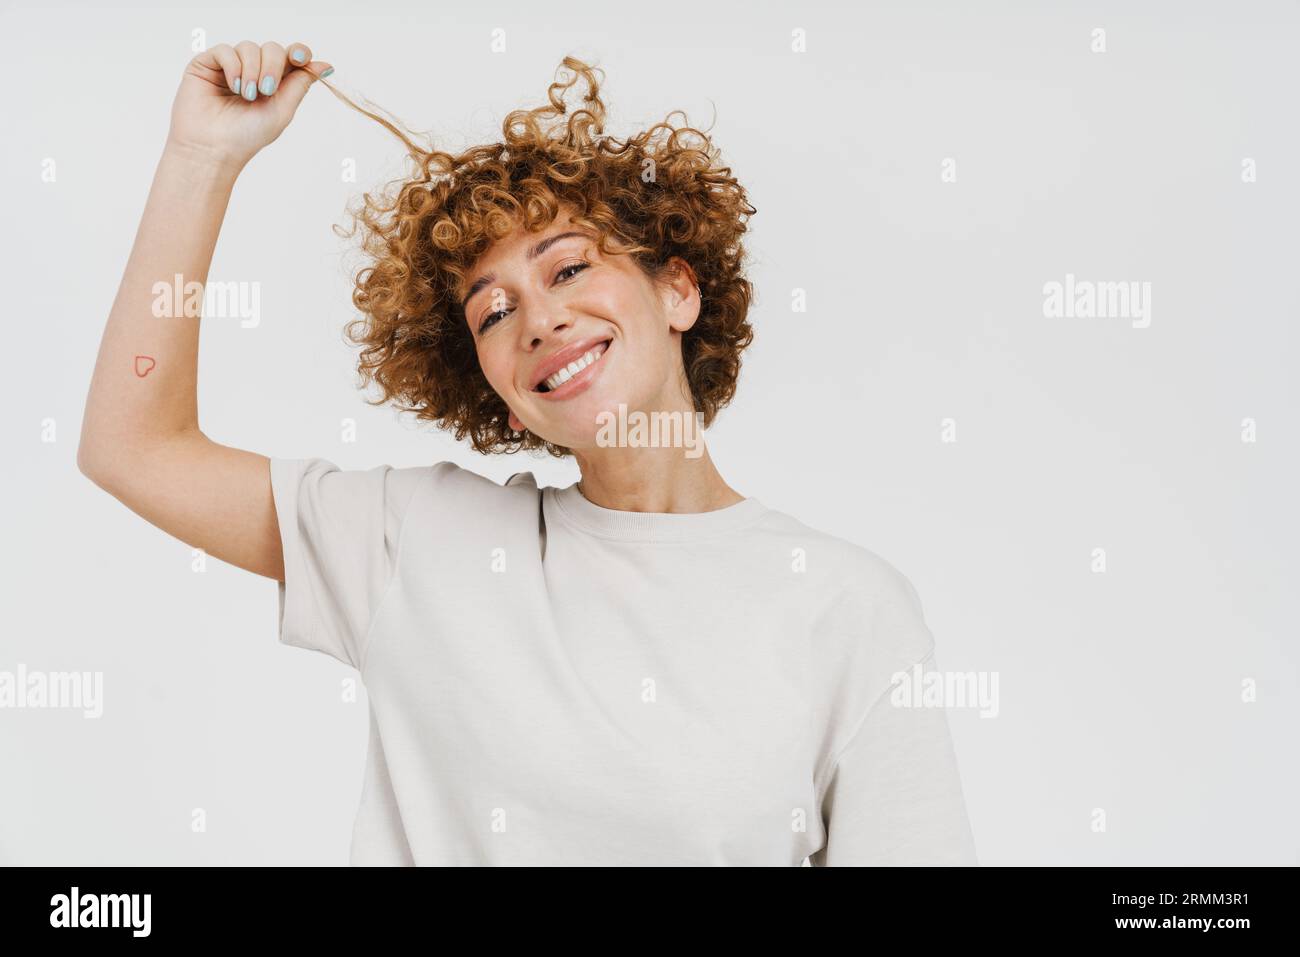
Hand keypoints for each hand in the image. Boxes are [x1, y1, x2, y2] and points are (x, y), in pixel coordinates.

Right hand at [166, 41, 332, 170]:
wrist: (214, 147)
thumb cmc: (247, 135)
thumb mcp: (282, 110)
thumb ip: (300, 84)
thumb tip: (325, 65)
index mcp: (274, 83)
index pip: (290, 57)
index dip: (299, 53)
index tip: (301, 58)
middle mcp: (253, 71)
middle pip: (272, 48)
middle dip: (273, 66)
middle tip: (266, 90)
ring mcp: (230, 66)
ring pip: (249, 47)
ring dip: (252, 71)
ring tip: (247, 95)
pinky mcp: (207, 63)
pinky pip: (226, 50)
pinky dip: (233, 66)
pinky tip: (233, 86)